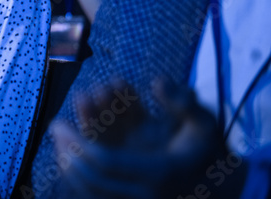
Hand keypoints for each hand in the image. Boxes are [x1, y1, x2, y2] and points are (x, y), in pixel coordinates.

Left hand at [50, 81, 238, 198]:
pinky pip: (95, 194)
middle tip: (56, 126)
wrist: (214, 182)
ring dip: (70, 163)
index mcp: (160, 172)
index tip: (60, 123)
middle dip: (70, 152)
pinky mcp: (129, 197)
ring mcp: (136, 197)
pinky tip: (66, 150)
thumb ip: (185, 101)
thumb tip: (158, 82)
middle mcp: (145, 191)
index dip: (80, 144)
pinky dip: (77, 176)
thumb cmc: (205, 147)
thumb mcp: (206, 121)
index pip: (108, 163)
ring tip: (59, 135)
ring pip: (91, 191)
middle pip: (93, 180)